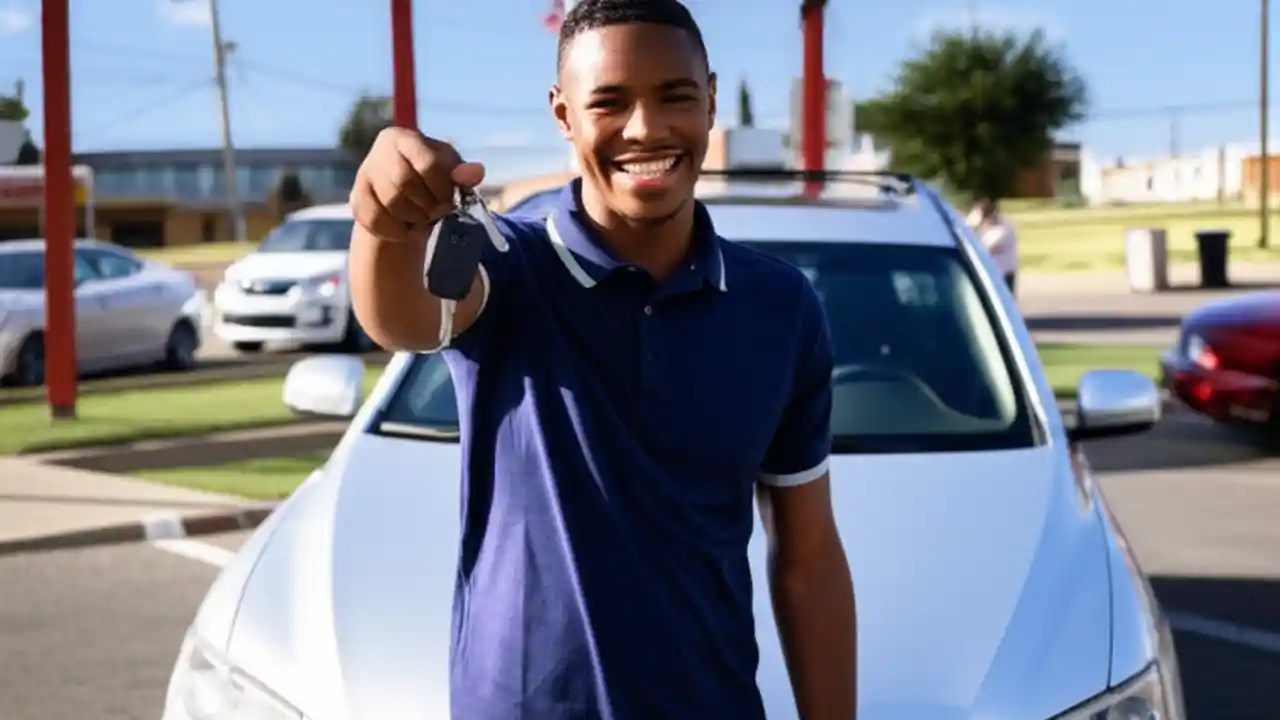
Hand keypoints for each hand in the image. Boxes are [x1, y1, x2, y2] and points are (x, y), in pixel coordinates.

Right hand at [349, 127, 485, 242]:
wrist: (404, 197)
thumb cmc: (432, 178)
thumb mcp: (450, 172)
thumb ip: (463, 173)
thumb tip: (477, 172)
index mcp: (405, 138)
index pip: (426, 163)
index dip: (442, 188)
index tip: (449, 198)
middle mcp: (380, 151)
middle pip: (405, 183)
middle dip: (427, 204)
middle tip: (437, 211)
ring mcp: (365, 175)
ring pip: (390, 203)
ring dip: (414, 217)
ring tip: (423, 218)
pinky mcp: (356, 200)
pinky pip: (375, 220)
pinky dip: (396, 230)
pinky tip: (408, 229)